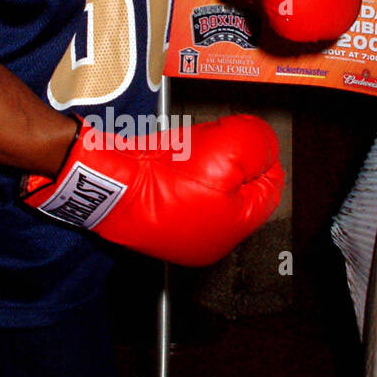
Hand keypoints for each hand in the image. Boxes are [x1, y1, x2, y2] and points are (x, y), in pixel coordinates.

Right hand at [21, 114, 283, 265]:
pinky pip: (178, 191)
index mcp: (231, 234)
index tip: (247, 134)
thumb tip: (263, 143)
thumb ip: (257, 143)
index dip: (262, 156)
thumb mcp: (230, 148)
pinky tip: (170, 157)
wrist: (108, 182)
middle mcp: (205, 242)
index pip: (268, 191)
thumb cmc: (166, 176)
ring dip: (204, 162)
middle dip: (230, 158)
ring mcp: (177, 233)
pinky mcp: (153, 219)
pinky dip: (178, 170)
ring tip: (189, 148)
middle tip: (214, 139)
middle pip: (238, 189)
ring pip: (208, 188)